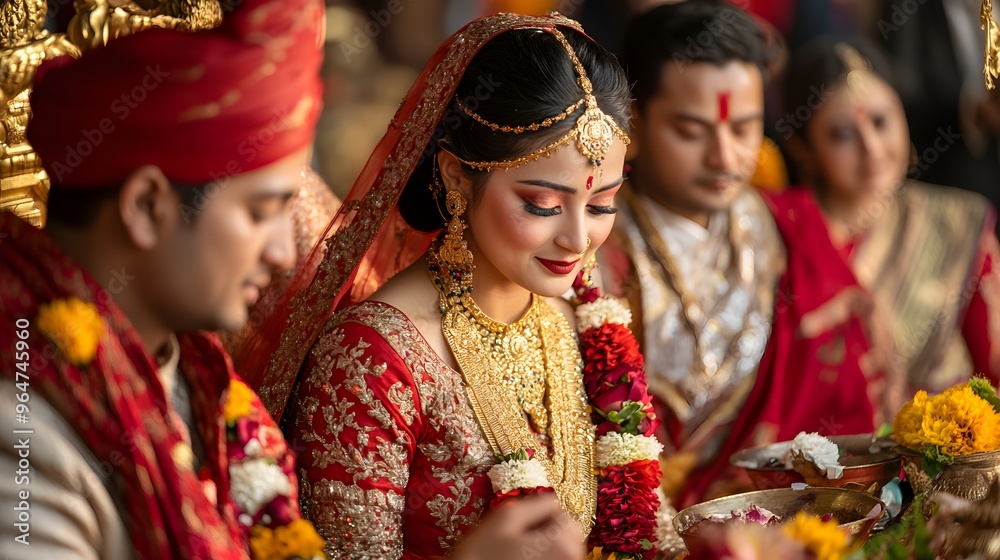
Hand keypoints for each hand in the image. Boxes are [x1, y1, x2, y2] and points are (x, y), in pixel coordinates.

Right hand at [451, 494, 584, 559]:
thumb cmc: (482, 555)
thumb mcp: (505, 518)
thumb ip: (537, 503)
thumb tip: (554, 501)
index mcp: (562, 546)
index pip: (566, 518)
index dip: (543, 516)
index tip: (521, 526)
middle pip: (567, 538)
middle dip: (547, 533)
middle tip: (517, 540)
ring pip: (559, 554)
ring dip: (543, 549)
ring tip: (515, 554)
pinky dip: (538, 559)